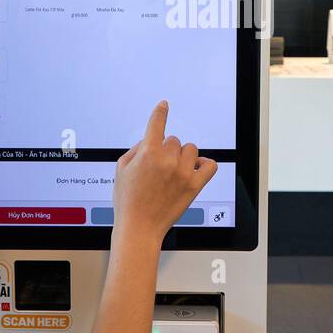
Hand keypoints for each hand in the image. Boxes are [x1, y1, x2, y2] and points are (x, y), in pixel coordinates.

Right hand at [112, 101, 216, 248]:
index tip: (164, 105)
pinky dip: (204, 164)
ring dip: (183, 156)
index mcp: (148, 154)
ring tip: (174, 169)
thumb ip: (136, 149)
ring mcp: (183, 173)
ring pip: (191, 149)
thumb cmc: (127, 200)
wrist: (139, 227)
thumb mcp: (121, 169)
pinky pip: (210, 165)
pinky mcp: (194, 186)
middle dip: (166, 149)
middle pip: (174, 140)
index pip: (157, 124)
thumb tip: (151, 140)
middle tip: (158, 166)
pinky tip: (194, 168)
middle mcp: (167, 161)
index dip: (160, 112)